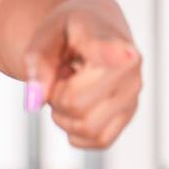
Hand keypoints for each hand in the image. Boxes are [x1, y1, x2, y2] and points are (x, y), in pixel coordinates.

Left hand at [23, 0, 142, 148]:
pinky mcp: (127, 118)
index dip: (113, 56)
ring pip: (86, 128)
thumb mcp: (46, 33)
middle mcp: (131, 73)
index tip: (124, 54)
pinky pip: (97, 140)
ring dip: (63, 114)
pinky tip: (78, 105)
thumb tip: (35, 100)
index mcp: (112, 42)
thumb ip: (37, 62)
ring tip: (70, 86)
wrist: (94, 28)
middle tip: (60, 73)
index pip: (114, 53)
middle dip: (54, 95)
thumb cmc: (69, 30)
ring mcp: (132, 98)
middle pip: (74, 104)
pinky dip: (76, 130)